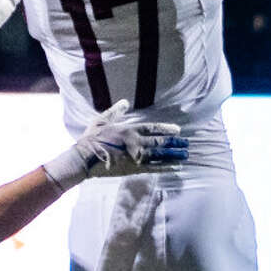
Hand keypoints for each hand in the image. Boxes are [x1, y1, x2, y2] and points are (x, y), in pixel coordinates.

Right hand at [45, 100, 187, 190]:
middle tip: (187, 144)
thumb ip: (115, 111)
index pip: (152, 128)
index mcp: (128, 130)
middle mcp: (135, 143)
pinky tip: (175, 167)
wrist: (84, 159)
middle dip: (175, 143)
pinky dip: (165, 167)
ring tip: (185, 156)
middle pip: (160, 142)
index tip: (178, 130)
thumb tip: (125, 102)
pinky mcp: (133, 169)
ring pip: (159, 155)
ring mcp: (135, 157)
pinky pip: (153, 168)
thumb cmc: (90, 140)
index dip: (166, 129)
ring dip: (174, 155)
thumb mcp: (101, 121)